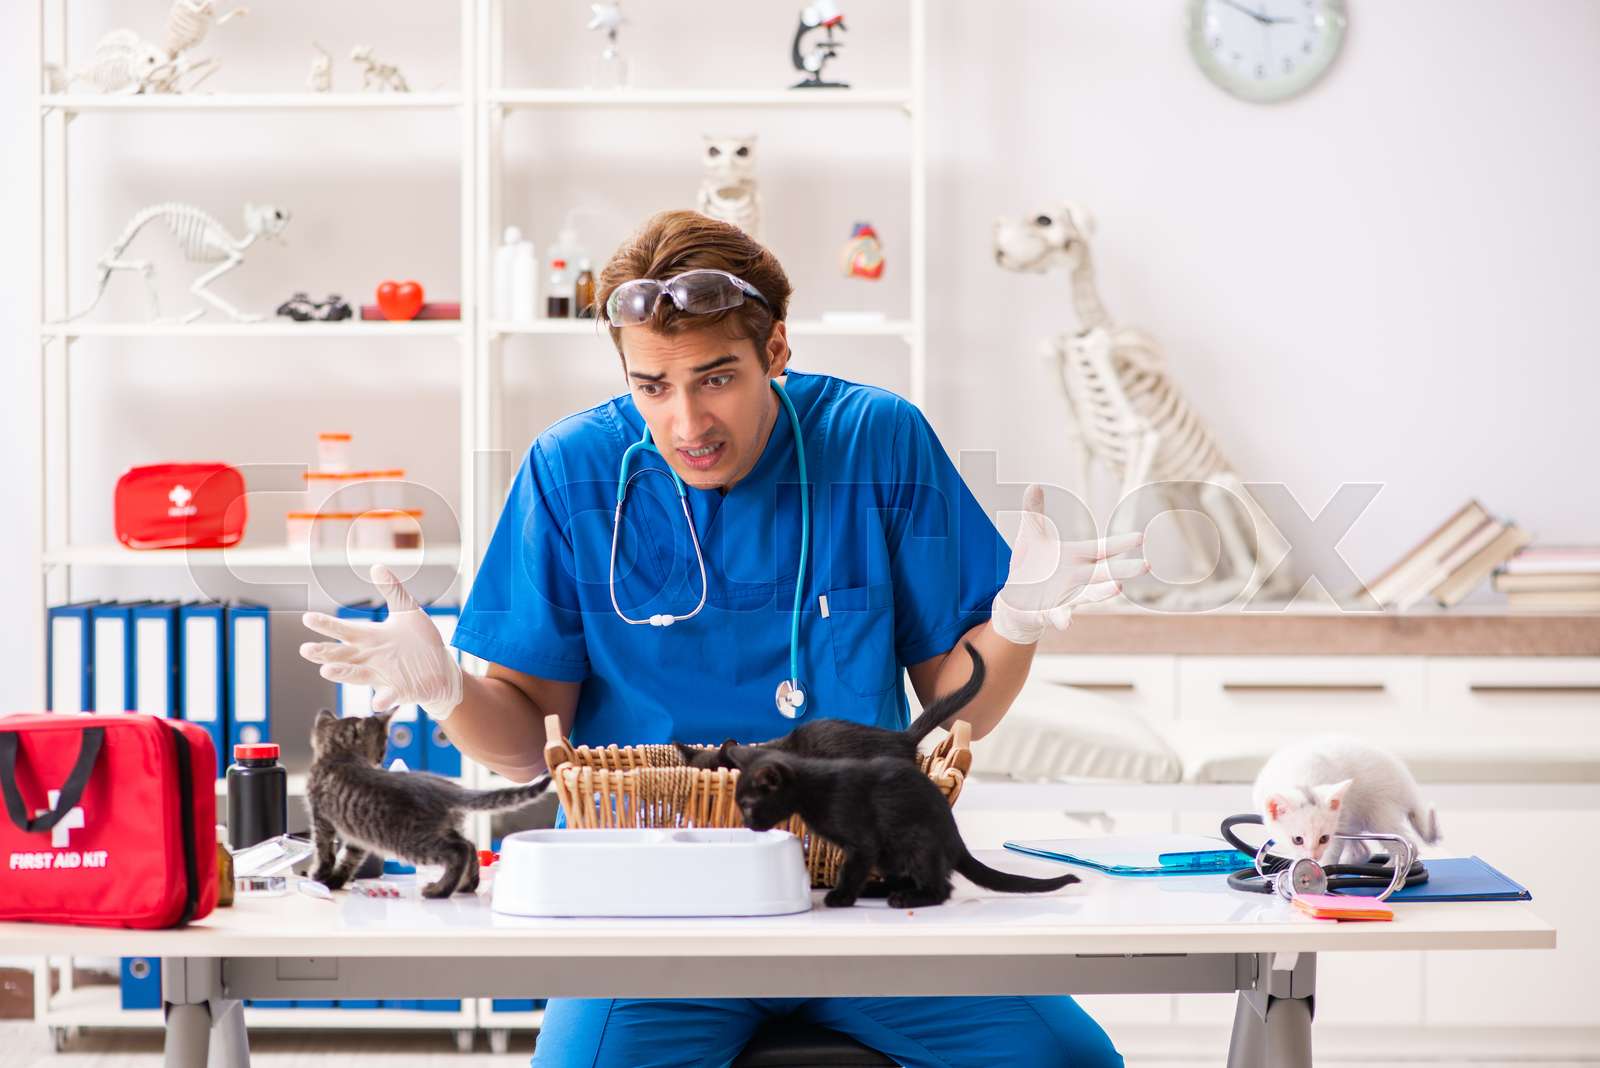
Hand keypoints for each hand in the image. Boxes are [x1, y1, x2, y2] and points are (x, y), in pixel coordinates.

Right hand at [298, 564, 464, 719]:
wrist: (441, 667)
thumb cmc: (420, 641)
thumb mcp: (407, 611)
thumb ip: (392, 591)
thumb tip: (377, 566)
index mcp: (369, 638)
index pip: (342, 630)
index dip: (325, 625)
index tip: (307, 618)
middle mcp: (370, 658)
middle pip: (341, 655)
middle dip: (323, 653)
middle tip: (305, 649)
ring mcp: (382, 676)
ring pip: (357, 676)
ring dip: (342, 674)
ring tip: (325, 671)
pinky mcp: (399, 690)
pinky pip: (388, 696)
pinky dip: (382, 699)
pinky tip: (377, 702)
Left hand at [989, 484, 1148, 644]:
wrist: (1016, 596)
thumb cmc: (1031, 564)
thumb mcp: (1030, 535)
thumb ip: (1035, 511)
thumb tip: (1033, 485)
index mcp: (1077, 557)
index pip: (1103, 549)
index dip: (1121, 544)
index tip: (1141, 537)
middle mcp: (1078, 577)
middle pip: (1104, 573)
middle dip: (1125, 569)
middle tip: (1147, 564)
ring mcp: (1068, 595)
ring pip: (1089, 595)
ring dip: (1103, 592)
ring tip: (1118, 587)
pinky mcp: (1051, 611)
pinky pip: (1060, 616)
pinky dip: (1063, 619)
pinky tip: (1065, 623)